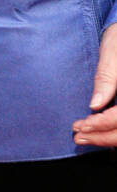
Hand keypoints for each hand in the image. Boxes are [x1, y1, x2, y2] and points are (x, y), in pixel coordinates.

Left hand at [72, 22, 116, 147]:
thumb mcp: (112, 53)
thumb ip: (106, 79)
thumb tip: (95, 105)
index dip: (103, 124)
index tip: (82, 124)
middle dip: (102, 137)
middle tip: (78, 135)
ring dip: (106, 138)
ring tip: (82, 137)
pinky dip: (111, 134)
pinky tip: (97, 134)